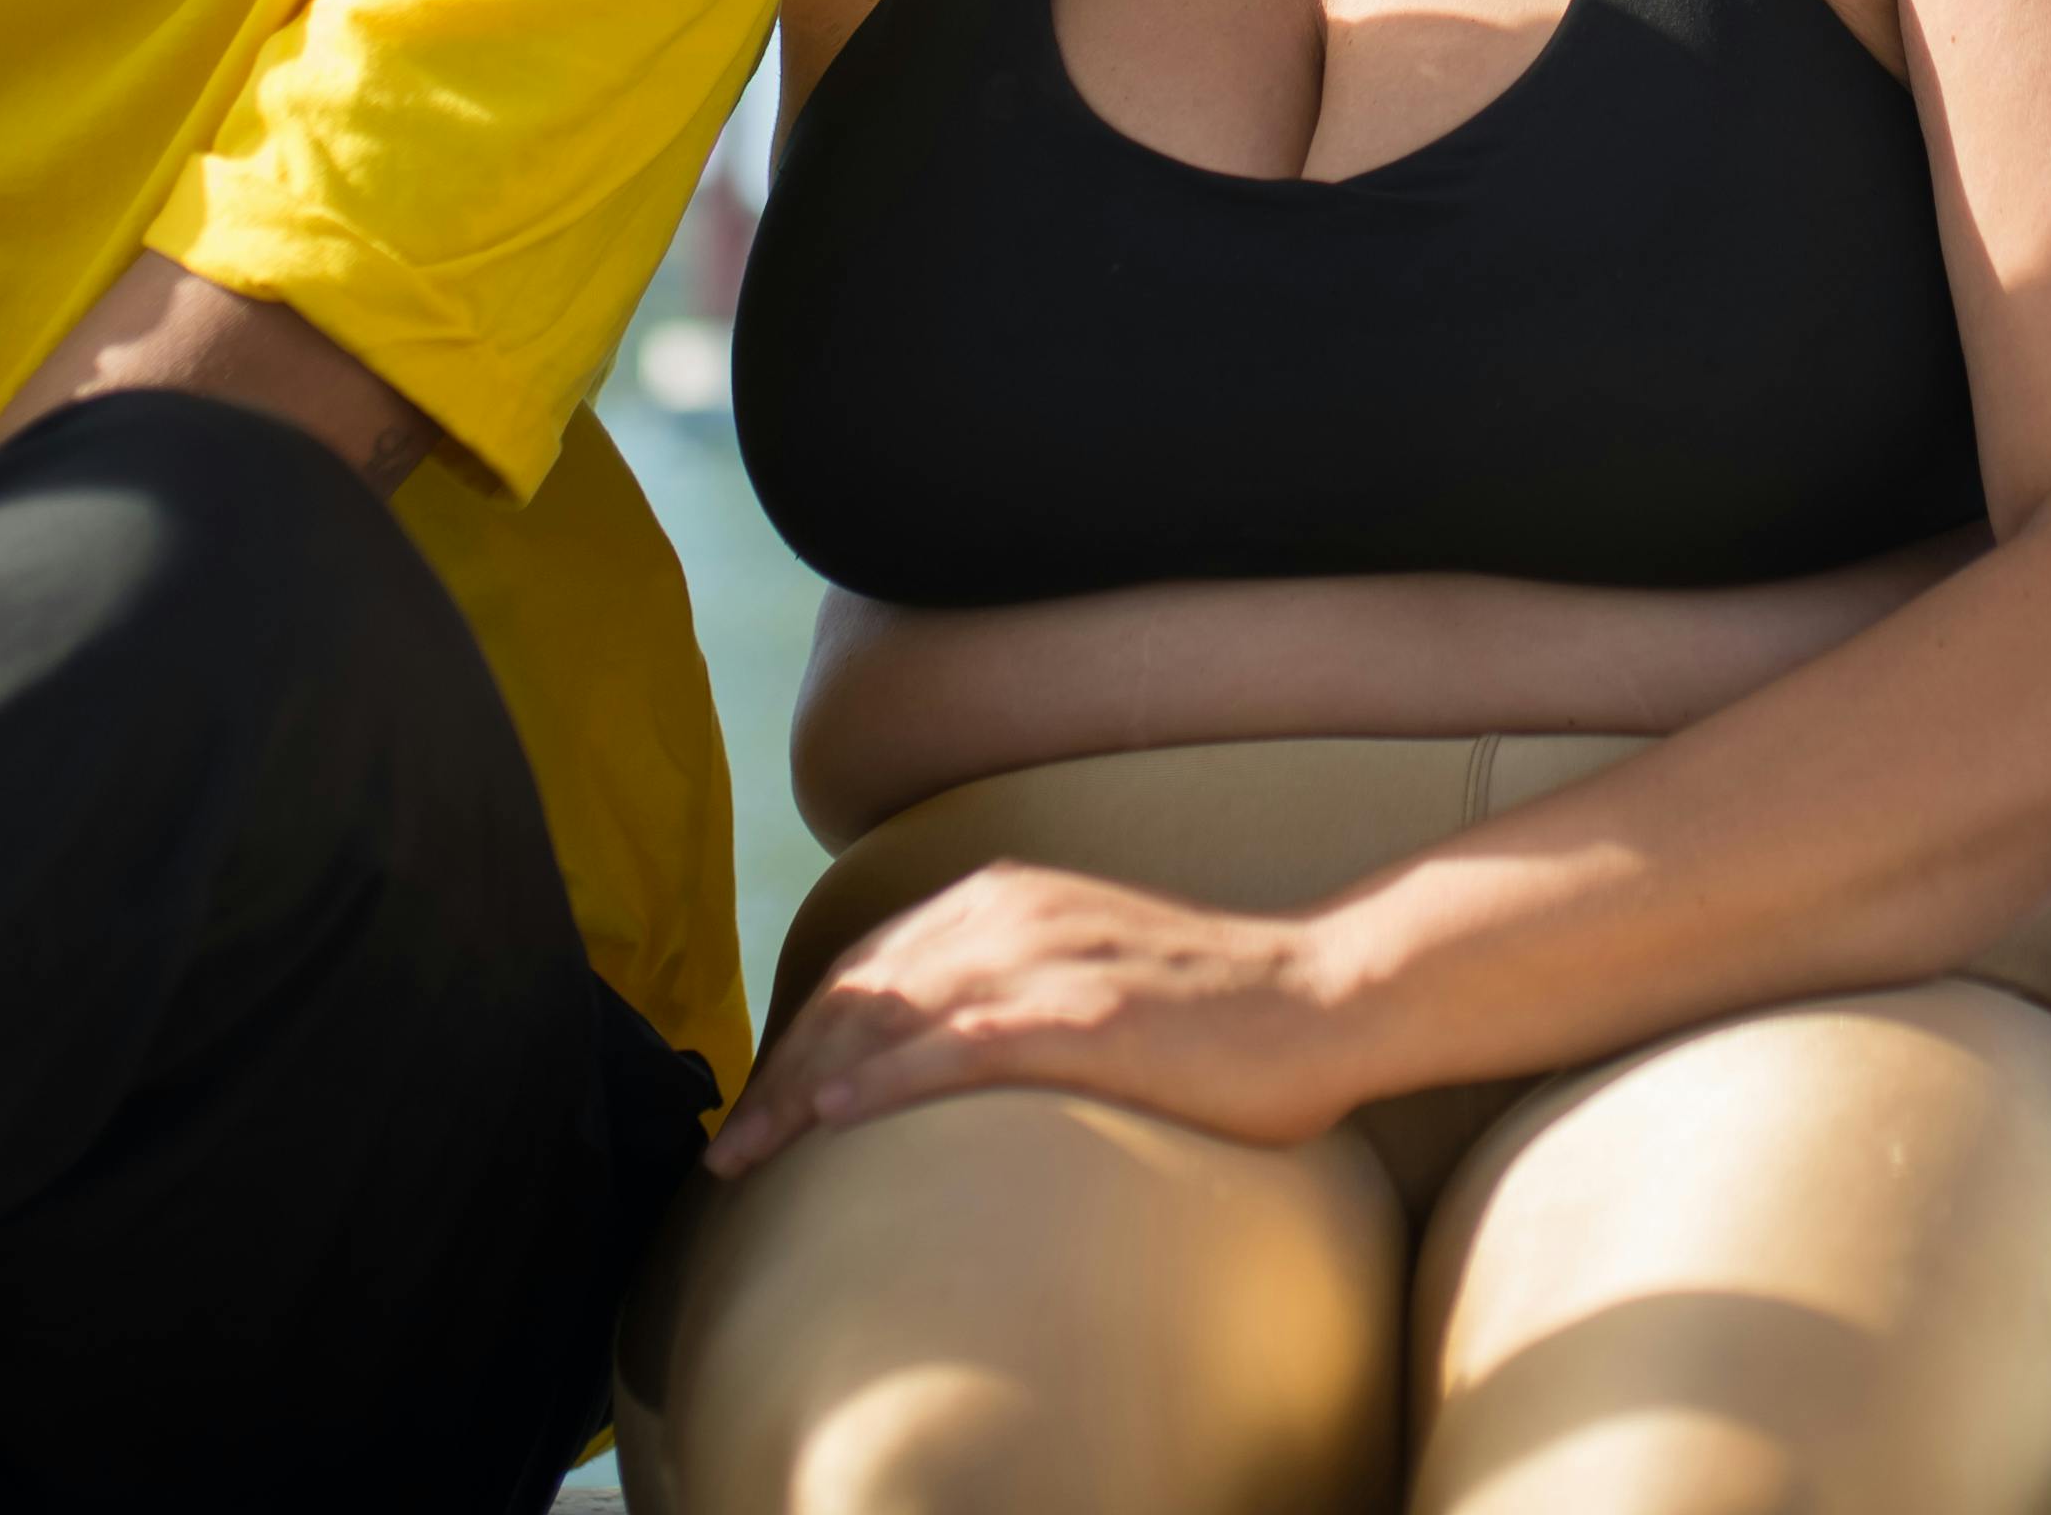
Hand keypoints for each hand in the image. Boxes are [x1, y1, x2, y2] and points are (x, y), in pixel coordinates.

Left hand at [705, 861, 1372, 1177]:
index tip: (759, 1109)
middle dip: (778, 1070)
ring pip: (885, 1016)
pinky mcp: (1082, 1013)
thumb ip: (1016, 985)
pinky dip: (881, 1082)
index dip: (798, 1037)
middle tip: (727, 1151)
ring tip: (749, 1153)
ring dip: (801, 1087)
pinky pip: (956, 1045)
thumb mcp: (1090, 968)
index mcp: (1009, 896)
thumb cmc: (1216, 1008)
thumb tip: (943, 1053)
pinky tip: (831, 1123)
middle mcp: (1013, 912)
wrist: (1323, 995)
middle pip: (854, 990)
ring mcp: (1047, 959)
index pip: (866, 965)